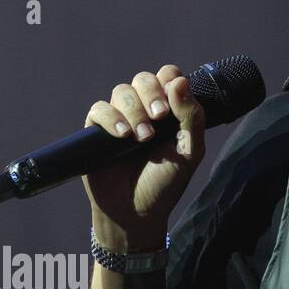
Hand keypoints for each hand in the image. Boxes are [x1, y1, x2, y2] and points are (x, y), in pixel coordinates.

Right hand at [81, 65, 207, 239]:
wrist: (137, 212)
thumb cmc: (166, 182)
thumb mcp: (190, 151)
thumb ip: (191, 117)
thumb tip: (180, 82)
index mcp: (170, 111)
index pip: (168, 76)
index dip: (170, 81)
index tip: (173, 104)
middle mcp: (144, 110)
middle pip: (144, 79)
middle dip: (151, 93)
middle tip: (159, 117)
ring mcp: (120, 119)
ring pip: (121, 91)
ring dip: (134, 110)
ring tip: (142, 137)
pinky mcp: (96, 132)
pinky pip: (98, 109)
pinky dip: (111, 118)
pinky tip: (122, 136)